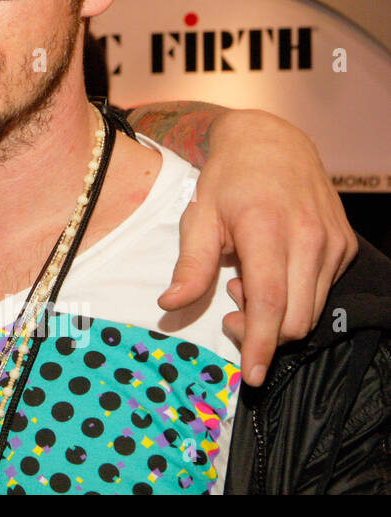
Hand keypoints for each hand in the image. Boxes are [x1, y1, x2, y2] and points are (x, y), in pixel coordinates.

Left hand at [157, 109, 357, 386]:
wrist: (271, 141)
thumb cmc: (227, 179)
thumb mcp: (198, 217)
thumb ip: (189, 266)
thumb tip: (170, 305)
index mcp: (267, 230)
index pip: (270, 303)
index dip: (261, 343)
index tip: (253, 375)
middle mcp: (308, 238)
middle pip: (295, 317)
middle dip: (263, 332)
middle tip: (232, 308)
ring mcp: (332, 242)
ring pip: (312, 309)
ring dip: (279, 314)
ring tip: (247, 282)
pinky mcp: (344, 245)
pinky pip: (323, 291)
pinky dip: (296, 297)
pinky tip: (271, 272)